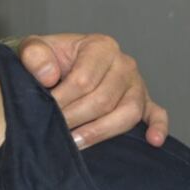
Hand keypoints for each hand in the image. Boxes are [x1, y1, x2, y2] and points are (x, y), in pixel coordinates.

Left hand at [18, 33, 167, 149]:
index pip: (84, 80)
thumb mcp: (33, 49)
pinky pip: (156, 113)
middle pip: (103, 100)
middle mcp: (124, 63)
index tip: (44, 112)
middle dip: (75, 119)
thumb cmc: (47, 59)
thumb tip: (49, 76)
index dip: (62, 100)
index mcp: (100, 46)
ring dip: (100, 131)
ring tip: (76, 142)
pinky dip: (157, 126)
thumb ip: (34, 56)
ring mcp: (136, 84)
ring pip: (127, 112)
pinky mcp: (144, 101)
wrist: (55, 64)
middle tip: (54, 131)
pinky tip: (154, 140)